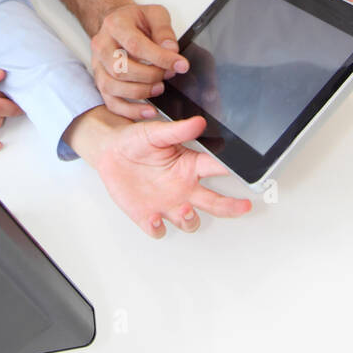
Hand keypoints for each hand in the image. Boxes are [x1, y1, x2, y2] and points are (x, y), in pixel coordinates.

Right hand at [90, 2, 189, 119]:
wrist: (119, 23)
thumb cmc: (136, 20)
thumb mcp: (155, 14)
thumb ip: (164, 31)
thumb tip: (171, 50)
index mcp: (115, 25)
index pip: (136, 46)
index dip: (160, 58)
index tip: (180, 64)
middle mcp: (102, 45)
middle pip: (121, 69)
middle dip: (149, 76)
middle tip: (168, 74)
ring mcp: (98, 65)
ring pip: (112, 86)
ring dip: (140, 92)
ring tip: (159, 88)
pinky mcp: (100, 81)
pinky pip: (110, 102)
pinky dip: (130, 111)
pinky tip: (149, 111)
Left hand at [94, 113, 251, 237]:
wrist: (109, 152)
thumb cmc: (135, 141)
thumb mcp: (155, 132)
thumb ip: (177, 131)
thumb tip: (198, 123)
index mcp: (189, 166)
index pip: (217, 168)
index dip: (232, 169)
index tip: (243, 170)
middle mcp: (183, 187)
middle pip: (214, 202)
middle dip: (230, 206)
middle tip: (243, 205)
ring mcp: (168, 203)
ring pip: (190, 221)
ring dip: (191, 219)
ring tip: (186, 209)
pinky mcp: (148, 215)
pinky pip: (158, 229)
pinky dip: (158, 228)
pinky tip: (155, 219)